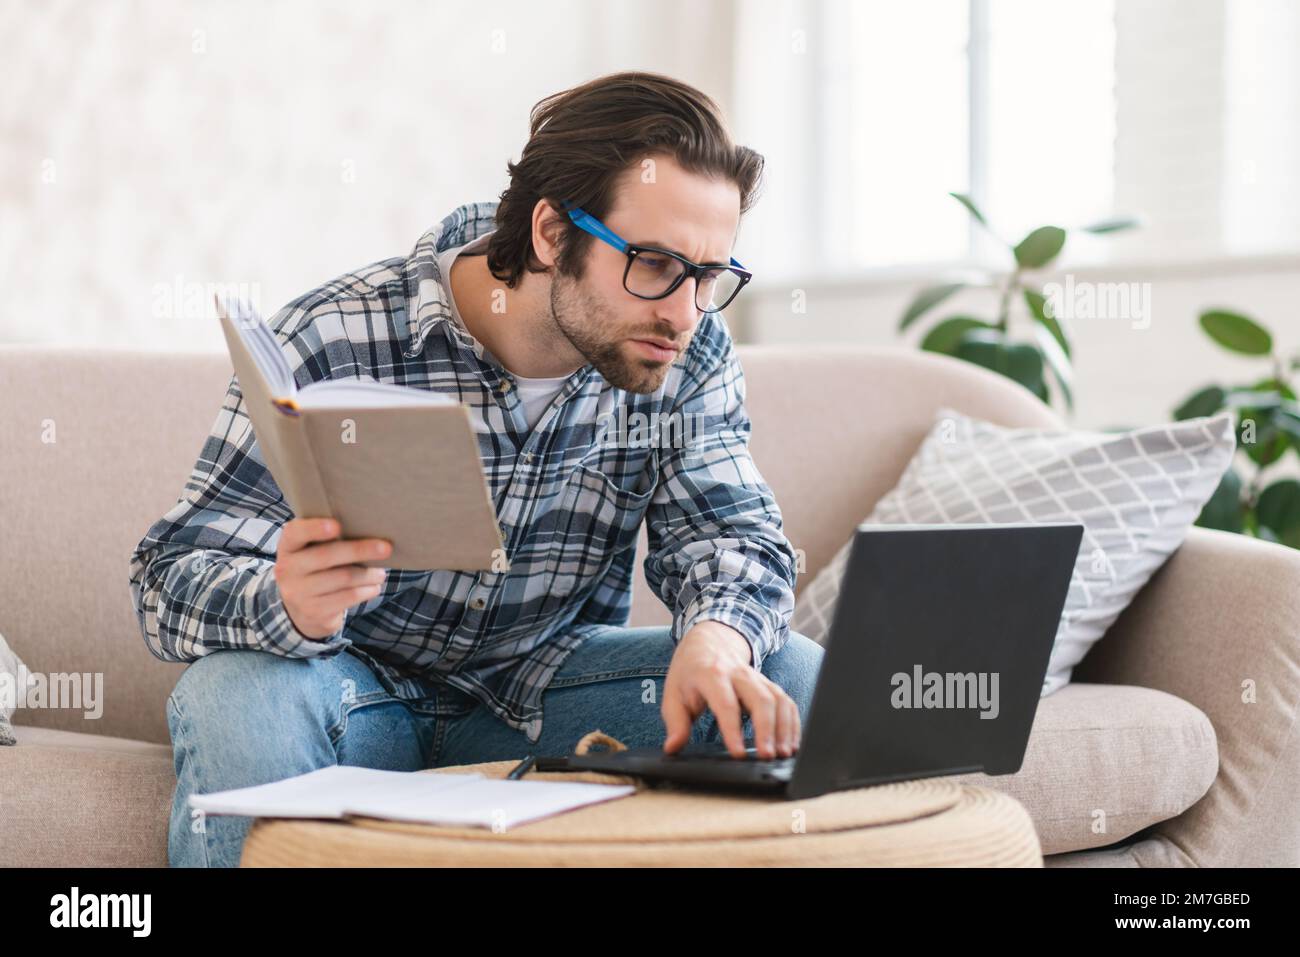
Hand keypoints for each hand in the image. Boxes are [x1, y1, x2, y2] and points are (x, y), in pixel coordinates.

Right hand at [273, 517, 390, 639]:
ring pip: (343, 578)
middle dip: (360, 550)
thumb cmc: (315, 570)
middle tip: (386, 548)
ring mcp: (298, 593)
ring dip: (368, 574)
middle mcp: (288, 569)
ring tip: (381, 573)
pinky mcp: (314, 611)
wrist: (300, 610)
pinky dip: (366, 590)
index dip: (315, 528)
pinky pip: (348, 597)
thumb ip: (328, 539)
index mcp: (288, 547)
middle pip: (327, 555)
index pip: (295, 533)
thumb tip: (370, 532)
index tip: (337, 526)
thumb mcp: (311, 553)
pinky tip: (374, 587)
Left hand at [660, 621, 800, 759]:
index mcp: (711, 675)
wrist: (708, 643)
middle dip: (767, 729)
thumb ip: (675, 722)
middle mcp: (738, 674)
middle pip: (760, 699)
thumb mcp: (673, 694)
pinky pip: (786, 701)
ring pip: (778, 699)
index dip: (733, 730)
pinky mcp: (769, 684)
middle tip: (767, 756)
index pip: (726, 704)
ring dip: (784, 728)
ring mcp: (757, 678)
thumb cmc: (689, 673)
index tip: (739, 754)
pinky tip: (791, 743)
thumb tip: (672, 748)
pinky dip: (792, 723)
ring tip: (783, 754)